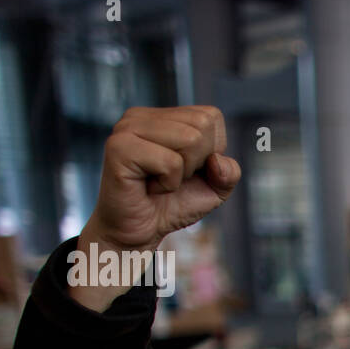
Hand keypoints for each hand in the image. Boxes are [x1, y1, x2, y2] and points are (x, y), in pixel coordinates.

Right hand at [81, 105, 239, 255]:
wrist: (139, 232)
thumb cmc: (173, 205)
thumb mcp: (214, 189)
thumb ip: (230, 172)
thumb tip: (217, 160)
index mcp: (162, 116)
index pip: (211, 117)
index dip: (211, 151)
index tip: (185, 170)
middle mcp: (141, 115)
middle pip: (202, 126)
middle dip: (197, 163)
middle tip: (170, 178)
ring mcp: (127, 128)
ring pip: (190, 139)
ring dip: (182, 173)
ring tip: (158, 181)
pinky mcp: (119, 147)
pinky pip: (170, 162)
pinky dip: (168, 183)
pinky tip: (148, 187)